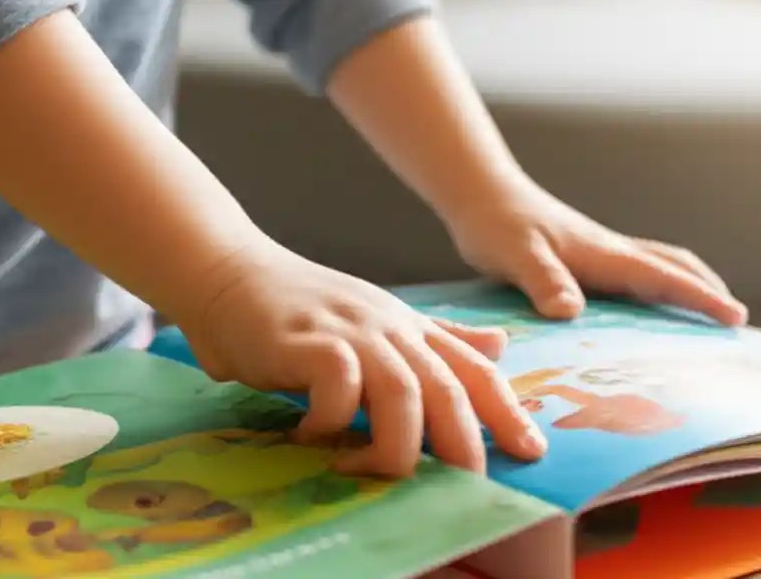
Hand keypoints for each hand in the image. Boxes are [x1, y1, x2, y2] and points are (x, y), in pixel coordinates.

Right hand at [182, 240, 546, 477]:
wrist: (228, 273)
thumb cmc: (299, 310)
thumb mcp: (377, 320)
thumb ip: (436, 339)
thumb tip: (500, 346)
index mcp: (409, 327)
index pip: (475, 368)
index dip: (508, 410)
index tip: (532, 451)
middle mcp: (389, 327)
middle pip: (448, 388)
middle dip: (465, 445)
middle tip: (465, 488)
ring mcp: (350, 331)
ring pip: (403, 392)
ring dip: (396, 445)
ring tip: (373, 472)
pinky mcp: (307, 340)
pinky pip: (338, 385)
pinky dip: (332, 420)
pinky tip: (310, 434)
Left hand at [443, 180, 747, 324]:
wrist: (479, 195)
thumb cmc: (496, 225)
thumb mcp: (516, 256)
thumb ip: (543, 281)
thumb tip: (571, 311)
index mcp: (605, 254)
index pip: (664, 276)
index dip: (701, 298)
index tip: (736, 317)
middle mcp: (610, 251)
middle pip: (674, 265)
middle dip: (707, 289)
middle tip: (735, 319)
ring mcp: (599, 252)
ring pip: (658, 266)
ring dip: (686, 286)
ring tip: (704, 314)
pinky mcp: (584, 257)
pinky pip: (634, 275)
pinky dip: (657, 289)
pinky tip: (645, 311)